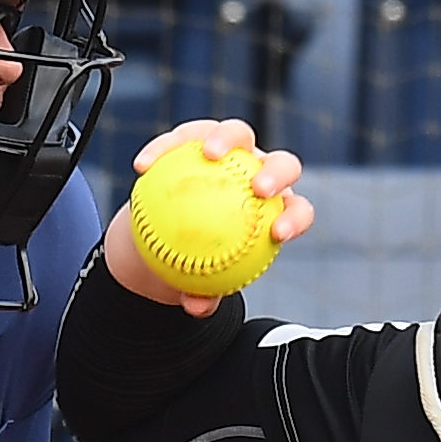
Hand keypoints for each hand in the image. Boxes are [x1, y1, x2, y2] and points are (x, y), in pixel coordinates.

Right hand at [101, 117, 315, 316]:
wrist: (170, 226)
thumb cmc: (194, 255)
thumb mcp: (197, 277)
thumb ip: (202, 291)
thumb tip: (195, 308)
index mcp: (274, 209)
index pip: (298, 211)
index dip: (295, 218)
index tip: (278, 234)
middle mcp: (262, 174)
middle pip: (284, 164)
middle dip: (278, 173)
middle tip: (258, 189)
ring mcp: (235, 150)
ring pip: (240, 134)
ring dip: (228, 139)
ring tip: (209, 154)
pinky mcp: (200, 134)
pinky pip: (184, 137)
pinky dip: (165, 148)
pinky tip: (142, 165)